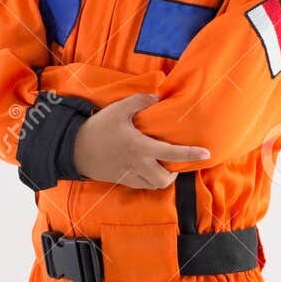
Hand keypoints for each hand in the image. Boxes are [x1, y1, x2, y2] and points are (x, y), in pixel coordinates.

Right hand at [73, 93, 209, 188]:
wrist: (74, 149)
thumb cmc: (97, 128)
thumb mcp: (118, 110)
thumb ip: (140, 101)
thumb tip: (158, 95)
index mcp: (140, 147)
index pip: (172, 153)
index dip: (191, 154)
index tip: (206, 153)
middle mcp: (137, 165)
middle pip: (165, 180)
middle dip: (173, 173)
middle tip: (172, 161)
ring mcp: (129, 175)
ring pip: (154, 185)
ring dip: (161, 177)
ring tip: (160, 164)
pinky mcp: (122, 181)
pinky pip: (142, 185)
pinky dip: (149, 179)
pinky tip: (146, 167)